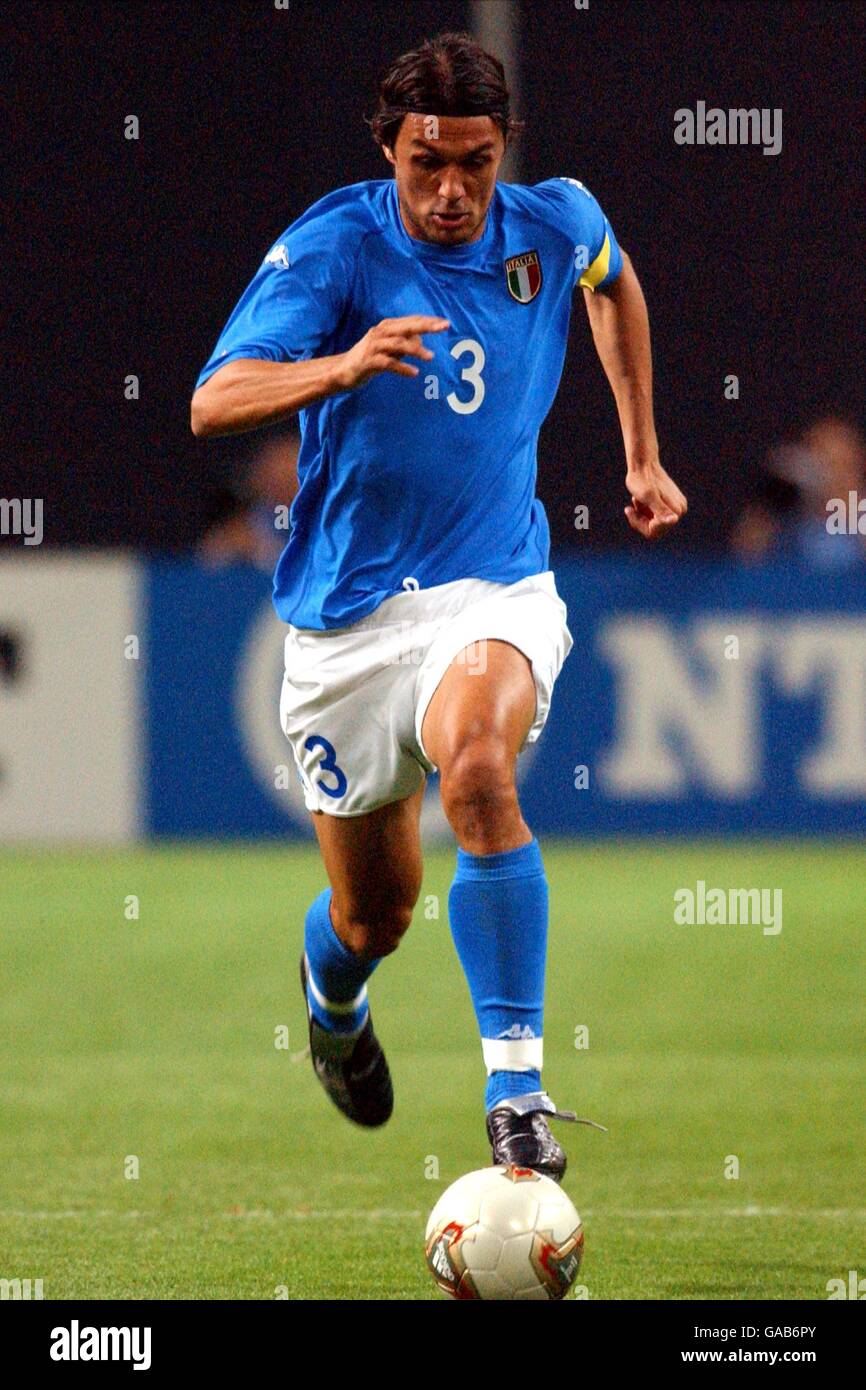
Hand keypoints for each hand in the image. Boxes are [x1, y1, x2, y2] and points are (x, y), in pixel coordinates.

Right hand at [335, 315, 449, 389]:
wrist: (342, 371)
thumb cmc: (368, 359)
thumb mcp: (388, 350)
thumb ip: (403, 344)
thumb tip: (421, 341)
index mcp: (386, 327)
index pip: (411, 321)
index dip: (428, 321)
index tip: (445, 323)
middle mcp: (380, 333)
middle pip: (407, 326)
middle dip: (426, 326)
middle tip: (443, 327)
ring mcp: (374, 346)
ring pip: (398, 344)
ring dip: (416, 350)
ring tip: (430, 357)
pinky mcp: (369, 362)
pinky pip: (388, 363)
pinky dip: (402, 367)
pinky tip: (414, 373)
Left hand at [624, 458, 686, 539]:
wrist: (642, 463)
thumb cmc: (641, 478)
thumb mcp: (648, 496)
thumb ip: (660, 509)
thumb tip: (674, 519)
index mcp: (676, 511)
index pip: (654, 532)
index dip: (639, 523)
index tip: (630, 509)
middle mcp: (680, 510)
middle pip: (655, 530)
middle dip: (640, 520)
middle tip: (630, 507)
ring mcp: (675, 507)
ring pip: (653, 523)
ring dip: (641, 514)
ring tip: (636, 500)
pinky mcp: (669, 504)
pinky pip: (654, 516)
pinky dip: (644, 510)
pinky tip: (639, 499)